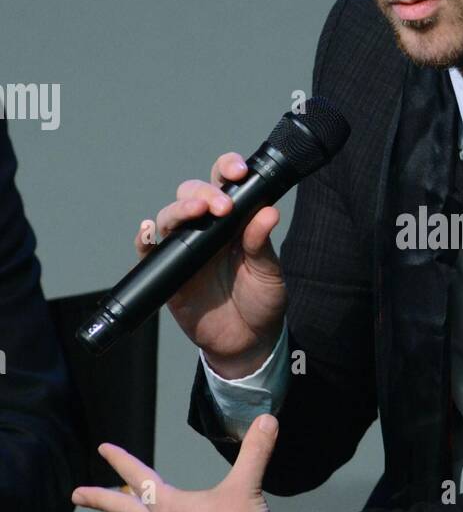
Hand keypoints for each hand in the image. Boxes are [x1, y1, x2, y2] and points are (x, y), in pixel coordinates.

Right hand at [135, 151, 286, 376]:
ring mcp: (184, 249)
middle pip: (191, 194)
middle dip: (203, 193)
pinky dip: (144, 238)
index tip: (239, 171)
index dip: (227, 169)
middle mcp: (206, 230)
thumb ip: (262, 244)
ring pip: (169, 216)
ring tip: (196, 214)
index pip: (225, 184)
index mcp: (233, 221)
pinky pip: (148, 251)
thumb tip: (268, 211)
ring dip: (179, 210)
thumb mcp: (268, 273)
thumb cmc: (261, 303)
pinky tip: (148, 233)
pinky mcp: (167, 273)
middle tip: (222, 208)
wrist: (247, 343)